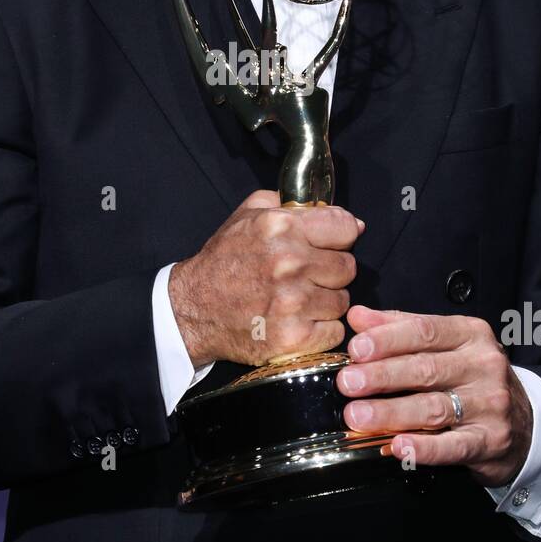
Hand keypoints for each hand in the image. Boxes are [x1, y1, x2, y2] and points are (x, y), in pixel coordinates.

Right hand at [168, 190, 363, 370]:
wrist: (192, 309)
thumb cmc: (223, 260)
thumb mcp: (247, 215)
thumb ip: (291, 203)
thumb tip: (347, 219)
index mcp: (281, 227)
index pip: (346, 227)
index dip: (342, 236)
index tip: (334, 243)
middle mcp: (289, 263)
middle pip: (348, 267)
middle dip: (332, 270)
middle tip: (311, 275)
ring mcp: (292, 302)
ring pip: (343, 301)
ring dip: (327, 301)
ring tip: (301, 299)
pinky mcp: (293, 338)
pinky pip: (334, 331)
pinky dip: (322, 330)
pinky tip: (300, 321)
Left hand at [335, 305, 532, 487]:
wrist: (526, 423)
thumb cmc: (475, 379)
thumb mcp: (446, 344)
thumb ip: (402, 328)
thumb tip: (358, 317)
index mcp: (470, 335)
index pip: (425, 331)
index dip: (387, 339)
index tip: (357, 348)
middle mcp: (484, 366)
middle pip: (426, 368)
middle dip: (382, 376)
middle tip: (349, 383)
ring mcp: (490, 404)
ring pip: (434, 407)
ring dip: (391, 412)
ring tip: (358, 415)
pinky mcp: (491, 441)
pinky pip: (453, 446)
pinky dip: (424, 448)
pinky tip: (398, 446)